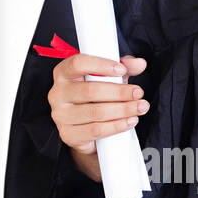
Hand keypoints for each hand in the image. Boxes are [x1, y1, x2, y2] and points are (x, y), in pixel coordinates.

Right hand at [48, 53, 148, 180]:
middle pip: (90, 91)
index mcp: (63, 73)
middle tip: (139, 93)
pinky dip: (117, 126)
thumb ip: (123, 67)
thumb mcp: (107, 78)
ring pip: (96, 112)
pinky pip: (96, 130)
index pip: (77, 63)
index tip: (122, 70)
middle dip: (119, 92)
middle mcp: (57, 93)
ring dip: (123, 110)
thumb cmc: (94, 97)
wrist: (84, 128)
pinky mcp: (68, 134)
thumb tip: (140, 63)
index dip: (100, 65)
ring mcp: (60, 115)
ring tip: (140, 107)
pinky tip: (130, 121)